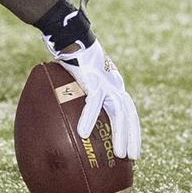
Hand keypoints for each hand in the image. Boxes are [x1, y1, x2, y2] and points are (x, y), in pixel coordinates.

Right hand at [47, 38, 140, 159]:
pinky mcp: (94, 78)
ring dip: (121, 134)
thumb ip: (73, 94)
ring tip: (120, 153)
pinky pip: (94, 102)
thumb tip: (58, 113)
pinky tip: (84, 133)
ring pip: (120, 111)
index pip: (128, 110)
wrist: (69, 34)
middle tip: (132, 158)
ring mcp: (106, 81)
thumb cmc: (69, 55)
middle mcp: (114, 84)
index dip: (131, 128)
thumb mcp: (74, 78)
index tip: (131, 146)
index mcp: (113, 84)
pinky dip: (90, 118)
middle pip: (129, 114)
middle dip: (133, 136)